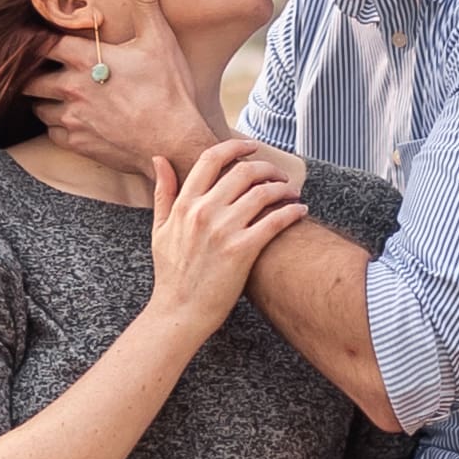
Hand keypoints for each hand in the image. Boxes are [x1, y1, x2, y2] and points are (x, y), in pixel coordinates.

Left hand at [35, 0, 227, 185]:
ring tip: (52, 92)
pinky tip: (69, 119)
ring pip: (38, 108)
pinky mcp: (78, 144)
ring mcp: (72, 119)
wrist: (172, 143)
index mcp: (85, 59)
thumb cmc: (167, 90)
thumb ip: (145, 0)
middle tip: (35, 67)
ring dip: (43, 100)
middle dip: (30, 73)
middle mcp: (71, 88)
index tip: (28, 37)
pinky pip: (52, 133)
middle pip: (30, 79)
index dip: (33, 39)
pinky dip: (56, 125)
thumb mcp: (158, 39)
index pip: (41, 44)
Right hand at [144, 133, 307, 349]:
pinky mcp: (242, 251)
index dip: (236, 146)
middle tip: (278, 174)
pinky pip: (274, 220)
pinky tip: (300, 210)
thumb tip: (160, 158)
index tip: (252, 146)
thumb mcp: (159, 229)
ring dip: (283, 187)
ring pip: (263, 192)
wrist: (180, 312)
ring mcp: (224, 230)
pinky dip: (291, 211)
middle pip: (244, 171)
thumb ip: (163, 192)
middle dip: (267, 167)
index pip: (212, 158)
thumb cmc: (171, 274)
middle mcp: (204, 212)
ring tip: (292, 192)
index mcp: (185, 204)